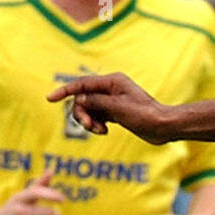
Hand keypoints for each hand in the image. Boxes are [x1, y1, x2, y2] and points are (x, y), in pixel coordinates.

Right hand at [0, 170, 63, 214]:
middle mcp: (16, 209)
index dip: (49, 194)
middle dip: (52, 214)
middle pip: (40, 211)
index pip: (35, 192)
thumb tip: (51, 171)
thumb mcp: (23, 196)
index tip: (63, 199)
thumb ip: (39, 185)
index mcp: (20, 197)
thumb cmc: (13, 208)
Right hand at [46, 72, 170, 142]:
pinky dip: (95, 125)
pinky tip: (103, 132)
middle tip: (89, 126)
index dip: (64, 91)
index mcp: (112, 82)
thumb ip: (96, 102)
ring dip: (88, 121)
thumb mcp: (118, 108)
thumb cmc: (145, 115)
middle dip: (81, 113)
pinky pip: (96, 117)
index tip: (49, 99)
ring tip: (99, 131)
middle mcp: (111, 89)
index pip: (82, 84)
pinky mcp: (115, 113)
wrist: (164, 127)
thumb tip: (79, 99)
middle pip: (83, 98)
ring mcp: (112, 101)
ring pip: (89, 109)